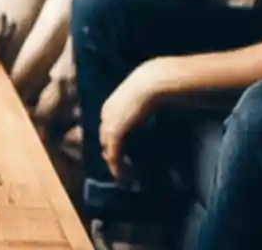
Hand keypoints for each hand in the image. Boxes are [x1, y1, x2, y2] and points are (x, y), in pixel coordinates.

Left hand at [99, 60, 170, 181]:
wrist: (153, 82)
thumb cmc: (155, 86)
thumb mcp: (144, 100)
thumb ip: (142, 110)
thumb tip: (150, 117)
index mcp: (111, 106)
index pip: (108, 131)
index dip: (116, 145)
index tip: (127, 158)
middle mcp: (106, 115)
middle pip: (105, 142)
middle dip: (114, 158)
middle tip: (126, 173)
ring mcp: (108, 123)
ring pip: (107, 151)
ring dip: (117, 168)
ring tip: (129, 179)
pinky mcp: (114, 133)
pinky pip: (113, 156)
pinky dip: (119, 168)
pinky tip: (129, 177)